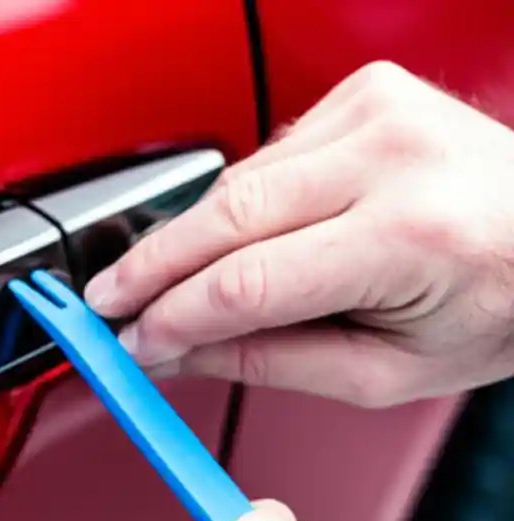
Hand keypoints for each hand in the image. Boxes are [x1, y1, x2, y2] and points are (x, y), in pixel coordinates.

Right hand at [84, 61, 513, 406]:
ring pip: (234, 183)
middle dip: (149, 268)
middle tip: (104, 306)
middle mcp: (394, 157)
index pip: (247, 282)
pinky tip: (253, 237)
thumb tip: (175, 351)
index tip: (129, 342)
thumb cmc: (498, 304)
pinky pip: (263, 156)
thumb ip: (269, 361)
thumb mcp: (388, 372)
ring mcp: (377, 110)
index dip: (171, 317)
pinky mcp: (363, 91)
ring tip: (173, 286)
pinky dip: (242, 203)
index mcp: (411, 238)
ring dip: (194, 238)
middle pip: (225, 216)